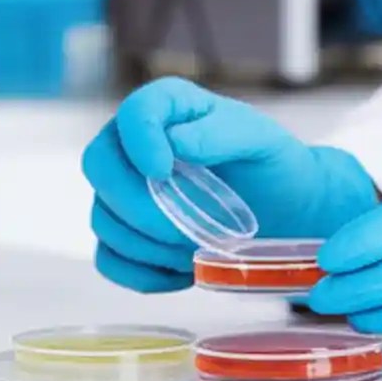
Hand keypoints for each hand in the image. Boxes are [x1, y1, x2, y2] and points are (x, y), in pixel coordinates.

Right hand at [82, 77, 377, 292]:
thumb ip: (220, 133)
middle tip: (182, 228)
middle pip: (98, 166)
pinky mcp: (125, 234)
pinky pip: (109, 259)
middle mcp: (134, 144)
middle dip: (136, 204)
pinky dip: (142, 273)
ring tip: (195, 249)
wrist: (283, 210)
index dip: (139, 142)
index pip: (133, 113)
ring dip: (146, 244)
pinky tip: (181, 272)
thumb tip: (176, 142)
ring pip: (102, 219)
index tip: (163, 171)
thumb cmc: (270, 166)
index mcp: (167, 107)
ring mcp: (124, 190)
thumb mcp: (259, 140)